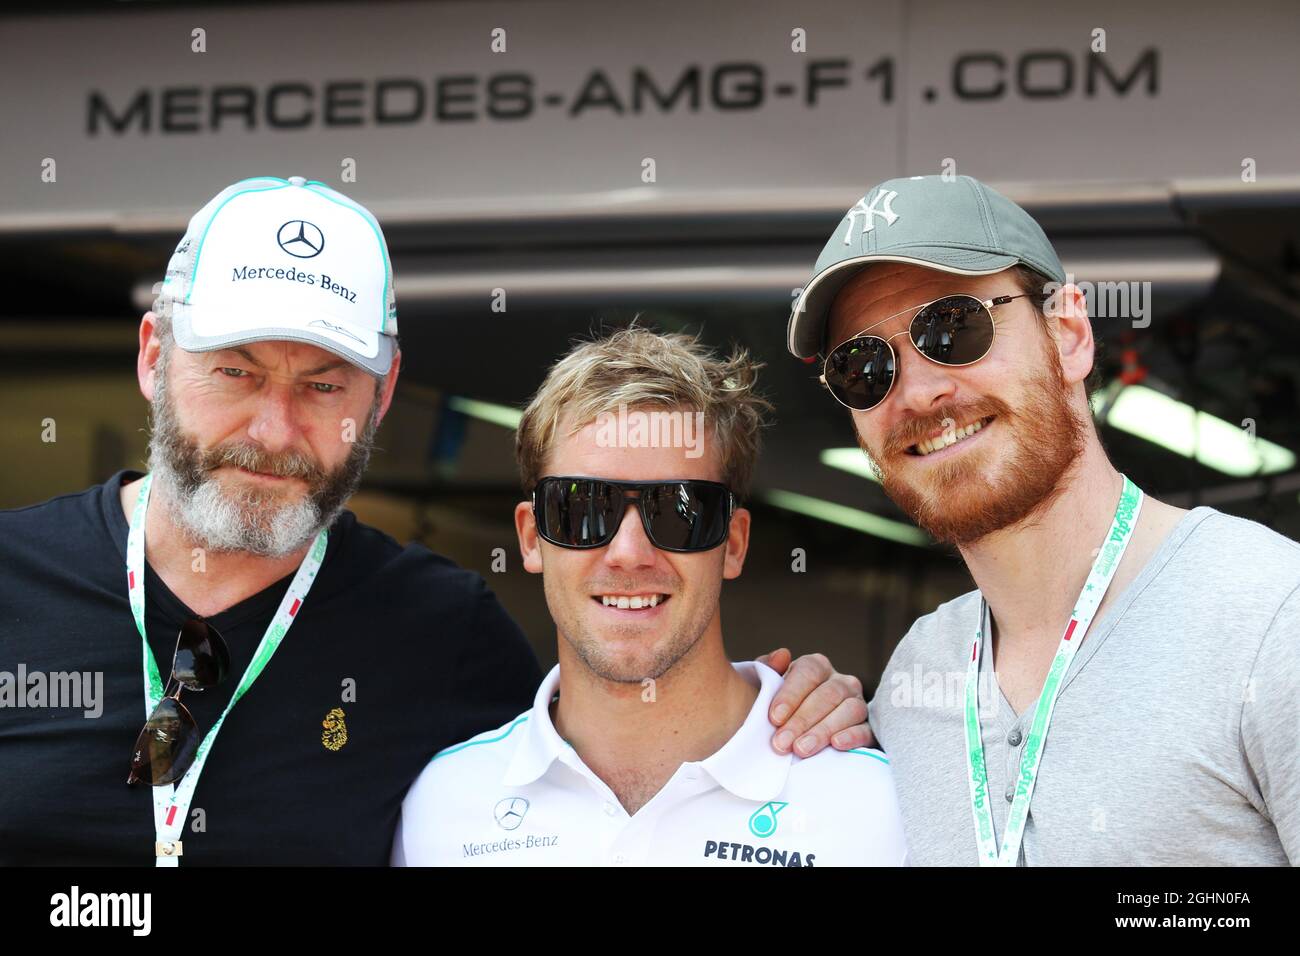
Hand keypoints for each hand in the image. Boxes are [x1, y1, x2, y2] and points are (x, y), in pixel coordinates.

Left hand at [758, 648, 876, 755]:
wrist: (799, 738)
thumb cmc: (782, 710)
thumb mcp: (768, 688)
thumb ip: (769, 669)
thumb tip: (781, 656)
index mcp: (817, 666)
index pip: (808, 671)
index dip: (790, 694)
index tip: (774, 718)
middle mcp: (841, 682)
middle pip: (827, 694)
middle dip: (802, 720)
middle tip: (781, 743)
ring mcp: (858, 704)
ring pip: (849, 710)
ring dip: (823, 730)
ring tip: (801, 749)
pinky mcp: (870, 729)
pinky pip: (866, 730)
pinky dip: (852, 736)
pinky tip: (836, 745)